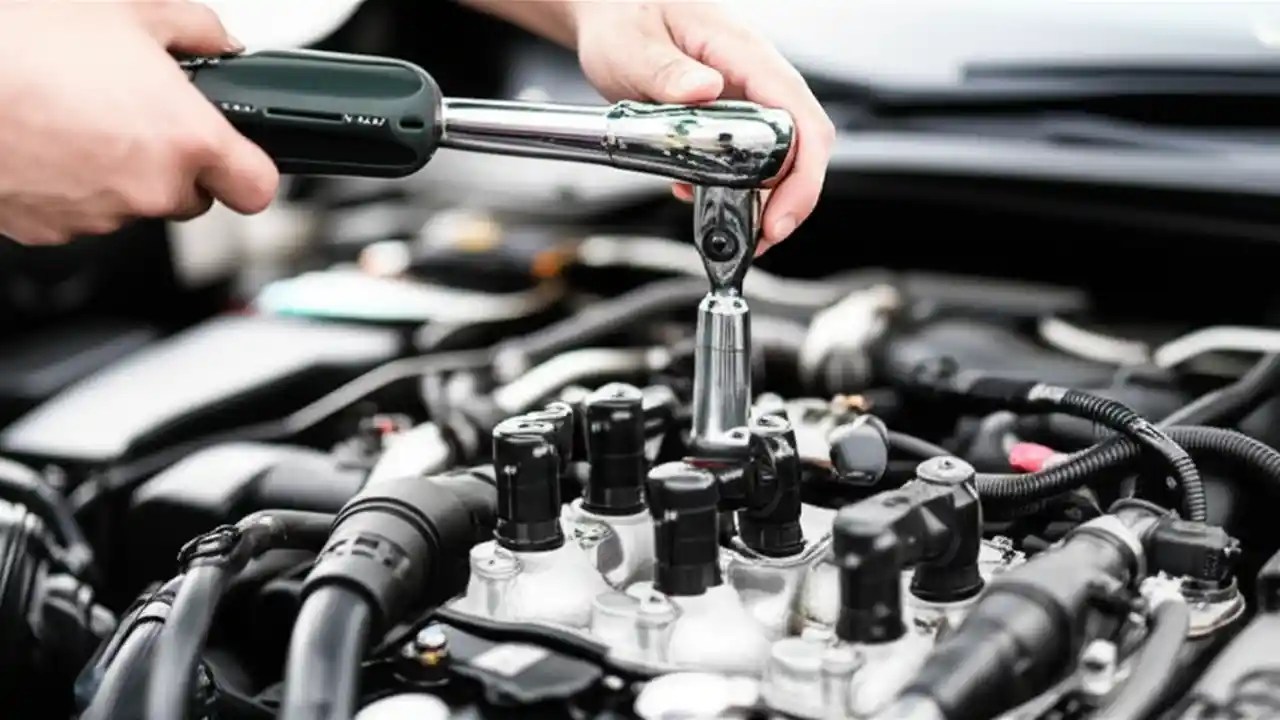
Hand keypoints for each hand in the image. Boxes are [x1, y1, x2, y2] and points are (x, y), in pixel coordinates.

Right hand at [0, 1, 278, 244]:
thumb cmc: (21, 40)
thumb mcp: (128, 9)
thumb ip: (194, 28)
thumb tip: (218, 41)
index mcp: (185, 139)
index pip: (257, 188)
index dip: (248, 169)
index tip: (238, 157)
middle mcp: (150, 188)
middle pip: (192, 196)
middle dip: (175, 163)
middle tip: (135, 115)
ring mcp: (100, 215)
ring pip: (132, 205)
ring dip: (119, 172)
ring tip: (77, 116)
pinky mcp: (50, 232)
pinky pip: (80, 214)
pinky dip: (71, 186)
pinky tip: (45, 140)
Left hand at [574, 1, 833, 254]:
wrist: (609, 10)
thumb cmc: (625, 14)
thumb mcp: (634, 43)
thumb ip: (667, 69)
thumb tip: (704, 90)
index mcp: (744, 54)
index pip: (800, 118)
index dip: (801, 175)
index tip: (779, 217)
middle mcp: (753, 79)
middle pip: (799, 147)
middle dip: (787, 200)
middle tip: (757, 239)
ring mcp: (742, 99)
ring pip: (775, 158)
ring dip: (758, 200)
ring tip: (732, 231)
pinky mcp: (724, 118)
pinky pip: (743, 159)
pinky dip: (728, 188)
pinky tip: (698, 198)